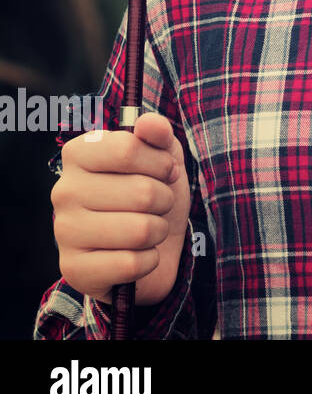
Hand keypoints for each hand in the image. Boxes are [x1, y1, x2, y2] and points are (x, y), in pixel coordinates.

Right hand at [52, 111, 191, 306]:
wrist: (150, 242)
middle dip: (164, 200)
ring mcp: (64, 232)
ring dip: (159, 231)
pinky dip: (149, 260)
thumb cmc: (153, 190)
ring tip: (150, 228)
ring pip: (140, 230)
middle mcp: (64, 191)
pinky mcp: (73, 269)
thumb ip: (158, 133)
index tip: (165, 170)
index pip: (128, 149)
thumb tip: (150, 123)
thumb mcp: (163, 155)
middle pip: (141, 193)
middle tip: (158, 204)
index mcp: (79, 154)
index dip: (161, 163)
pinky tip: (139, 255)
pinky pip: (131, 264)